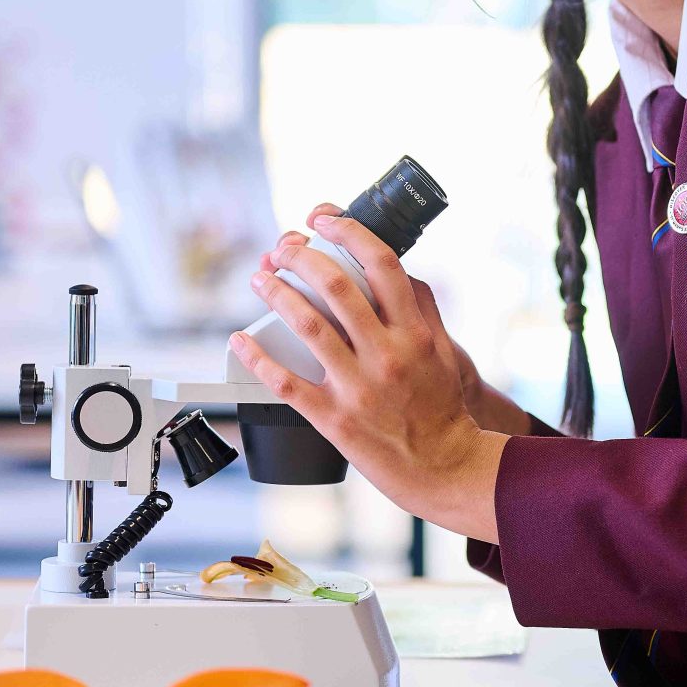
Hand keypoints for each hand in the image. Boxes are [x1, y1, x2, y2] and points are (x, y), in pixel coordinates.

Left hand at [232, 210, 505, 540]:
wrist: (446, 467)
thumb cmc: (443, 409)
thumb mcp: (444, 350)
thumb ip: (423, 309)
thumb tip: (398, 270)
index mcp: (414, 332)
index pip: (381, 264)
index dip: (348, 232)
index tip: (323, 219)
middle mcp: (387, 354)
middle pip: (336, 286)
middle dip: (301, 257)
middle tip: (283, 248)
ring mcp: (359, 387)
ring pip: (307, 327)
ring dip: (276, 294)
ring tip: (260, 278)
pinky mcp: (336, 419)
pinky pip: (287, 384)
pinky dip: (258, 358)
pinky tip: (241, 340)